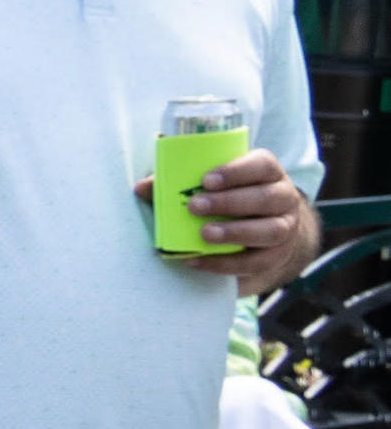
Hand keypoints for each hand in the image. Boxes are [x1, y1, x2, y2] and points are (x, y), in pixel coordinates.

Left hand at [141, 153, 318, 298]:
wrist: (265, 233)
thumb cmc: (230, 199)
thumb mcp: (211, 186)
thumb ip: (179, 182)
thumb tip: (142, 188)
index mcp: (267, 173)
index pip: (262, 165)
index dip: (236, 171)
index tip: (206, 180)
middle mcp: (284, 197)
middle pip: (266, 198)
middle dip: (229, 202)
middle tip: (195, 207)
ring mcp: (285, 227)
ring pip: (271, 230)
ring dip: (235, 232)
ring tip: (204, 234)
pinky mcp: (276, 255)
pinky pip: (257, 262)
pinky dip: (226, 263)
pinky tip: (198, 261)